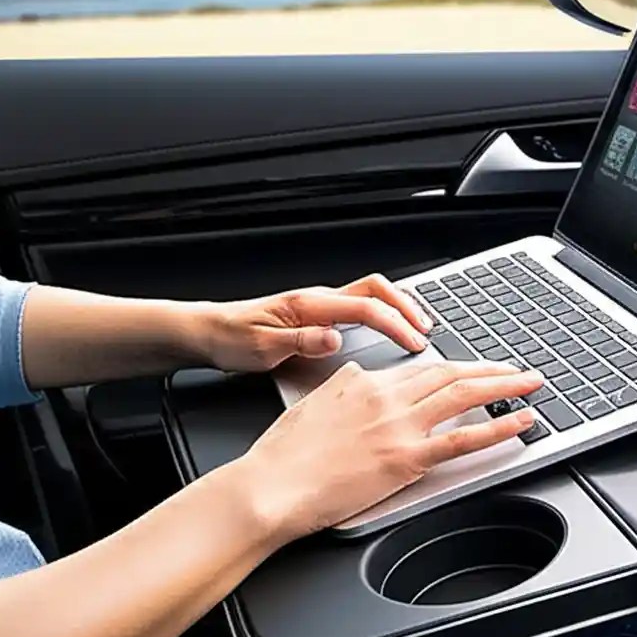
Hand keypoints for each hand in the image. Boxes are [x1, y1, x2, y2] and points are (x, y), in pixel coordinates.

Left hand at [204, 274, 433, 371]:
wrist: (208, 332)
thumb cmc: (231, 339)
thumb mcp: (262, 348)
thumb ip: (301, 342)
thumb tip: (335, 339)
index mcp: (309, 305)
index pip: (366, 308)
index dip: (396, 325)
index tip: (415, 343)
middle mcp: (319, 298)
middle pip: (377, 289)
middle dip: (408, 307)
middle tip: (428, 330)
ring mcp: (320, 303)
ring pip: (372, 292)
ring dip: (400, 305)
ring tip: (421, 324)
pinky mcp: (318, 312)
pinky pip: (362, 304)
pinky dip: (385, 310)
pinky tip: (392, 325)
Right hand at [236, 360, 543, 540]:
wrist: (271, 487)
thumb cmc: (284, 455)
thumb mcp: (314, 402)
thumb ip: (344, 386)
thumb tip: (361, 375)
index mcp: (365, 382)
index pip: (422, 368)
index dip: (457, 367)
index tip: (476, 371)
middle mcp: (387, 397)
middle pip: (452, 373)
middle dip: (491, 369)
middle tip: (517, 369)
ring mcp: (400, 427)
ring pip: (465, 394)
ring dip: (505, 386)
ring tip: (531, 384)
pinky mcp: (407, 459)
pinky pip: (463, 438)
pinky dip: (498, 427)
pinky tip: (521, 421)